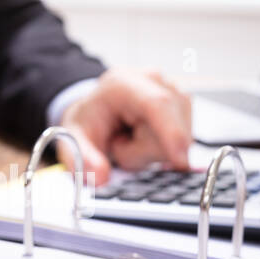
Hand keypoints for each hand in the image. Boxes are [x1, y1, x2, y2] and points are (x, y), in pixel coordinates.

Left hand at [57, 67, 191, 185]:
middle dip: (144, 151)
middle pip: (170, 129)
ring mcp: (174, 92)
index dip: (171, 132)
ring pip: (181, 139)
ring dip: (153, 151)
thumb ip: (83, 158)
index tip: (179, 161)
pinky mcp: (185, 107)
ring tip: (131, 140)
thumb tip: (100, 177)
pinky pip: (184, 141)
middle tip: (119, 145)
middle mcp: (155, 81)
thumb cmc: (89, 122)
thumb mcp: (74, 139)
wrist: (97, 111)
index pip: (157, 104)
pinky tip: (145, 140)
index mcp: (123, 83)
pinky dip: (164, 148)